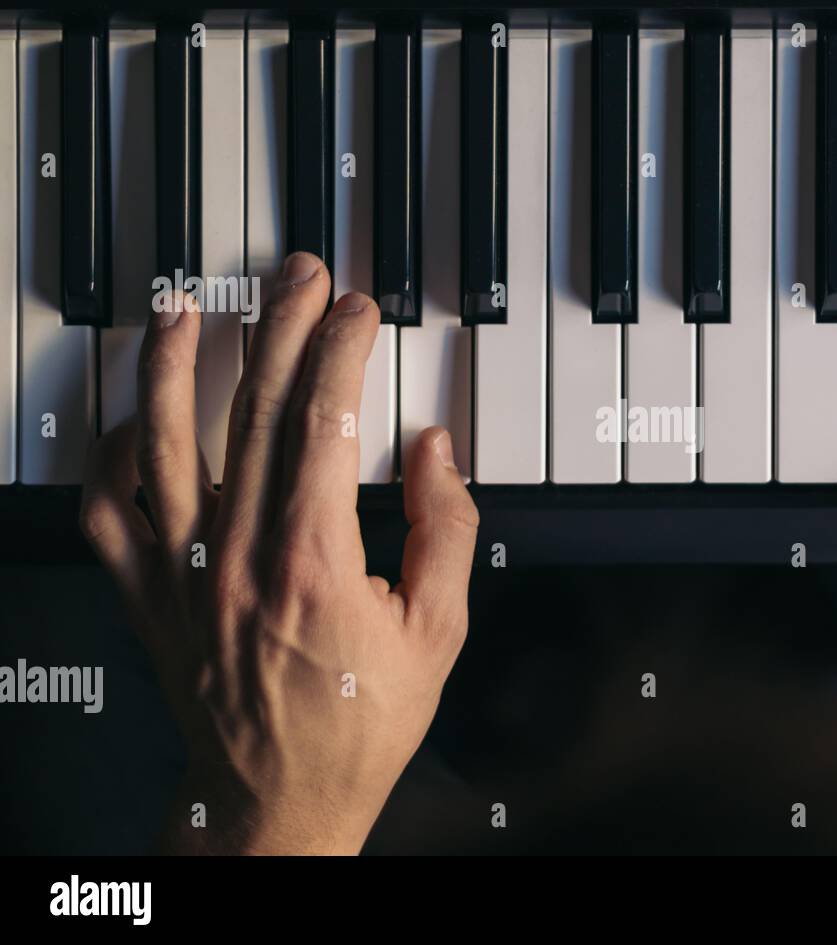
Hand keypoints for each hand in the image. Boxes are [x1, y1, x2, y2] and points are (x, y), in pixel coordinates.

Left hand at [79, 253, 478, 853]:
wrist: (277, 800)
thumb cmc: (360, 724)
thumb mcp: (439, 633)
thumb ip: (442, 531)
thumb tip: (432, 451)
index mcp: (314, 563)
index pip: (324, 423)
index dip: (340, 351)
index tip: (357, 311)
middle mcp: (237, 557)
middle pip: (250, 411)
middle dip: (277, 327)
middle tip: (296, 275)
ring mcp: (182, 573)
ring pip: (161, 445)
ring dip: (174, 364)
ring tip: (188, 306)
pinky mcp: (146, 594)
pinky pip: (106, 510)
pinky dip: (110, 454)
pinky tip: (130, 415)